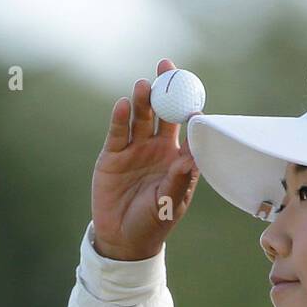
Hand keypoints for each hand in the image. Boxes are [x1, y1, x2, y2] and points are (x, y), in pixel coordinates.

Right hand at [91, 57, 200, 260]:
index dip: (189, 105)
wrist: (122, 238)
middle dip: (165, 89)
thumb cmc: (153, 223)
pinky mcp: (113, 154)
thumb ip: (180, 178)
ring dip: (143, 100)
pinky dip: (120, 118)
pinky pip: (118, 131)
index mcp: (178, 159)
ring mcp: (135, 149)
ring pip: (141, 117)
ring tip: (143, 86)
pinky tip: (122, 106)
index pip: (187, 126)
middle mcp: (158, 149)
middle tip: (166, 68)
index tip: (192, 90)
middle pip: (163, 112)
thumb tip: (193, 156)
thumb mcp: (168, 203)